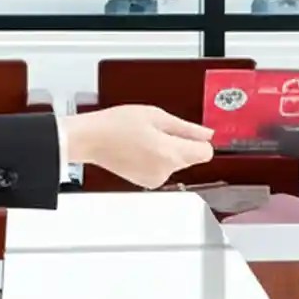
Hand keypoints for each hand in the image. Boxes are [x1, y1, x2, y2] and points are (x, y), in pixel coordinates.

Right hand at [60, 105, 214, 188]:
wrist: (90, 139)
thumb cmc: (117, 124)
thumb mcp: (157, 116)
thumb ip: (187, 128)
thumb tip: (208, 134)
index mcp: (170, 153)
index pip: (206, 153)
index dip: (200, 140)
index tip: (191, 133)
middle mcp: (165, 171)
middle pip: (192, 158)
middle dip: (182, 144)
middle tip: (160, 130)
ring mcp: (155, 179)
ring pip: (177, 163)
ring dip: (168, 151)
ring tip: (146, 138)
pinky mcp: (146, 183)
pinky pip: (163, 169)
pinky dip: (157, 159)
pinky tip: (140, 148)